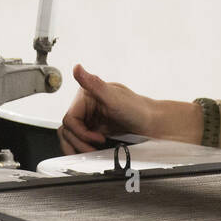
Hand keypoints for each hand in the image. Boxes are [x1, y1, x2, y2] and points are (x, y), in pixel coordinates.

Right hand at [59, 64, 203, 154]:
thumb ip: (93, 83)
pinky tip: (93, 152)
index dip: (81, 132)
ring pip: (70, 137)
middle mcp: (85, 107)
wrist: (151, 123)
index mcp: (86, 96)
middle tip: (93, 150)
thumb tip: (77, 68)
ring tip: (92, 152)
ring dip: (78, 147)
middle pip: (68, 130)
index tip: (96, 138)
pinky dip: (82, 149)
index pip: (70, 119)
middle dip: (79, 142)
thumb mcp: (114, 97)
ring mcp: (89, 119)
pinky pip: (80, 142)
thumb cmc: (137, 109)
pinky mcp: (93, 130)